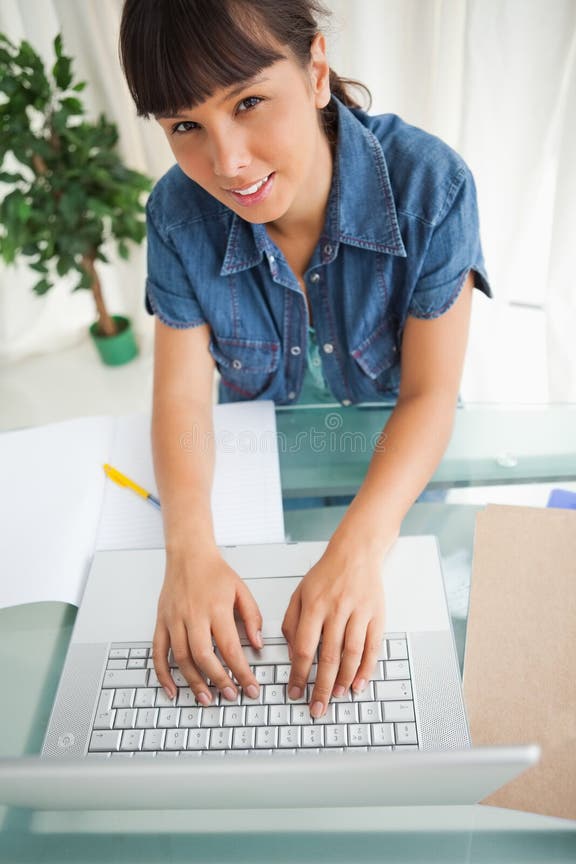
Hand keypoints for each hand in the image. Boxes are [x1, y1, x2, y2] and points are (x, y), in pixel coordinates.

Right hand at [153, 548, 262, 704]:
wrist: (188, 555)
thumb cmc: (215, 572)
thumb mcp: (241, 590)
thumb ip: (252, 617)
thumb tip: (257, 644)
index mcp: (216, 608)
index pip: (230, 647)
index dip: (241, 672)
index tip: (250, 687)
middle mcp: (193, 615)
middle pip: (204, 656)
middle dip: (218, 681)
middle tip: (230, 696)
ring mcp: (174, 620)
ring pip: (181, 658)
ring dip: (194, 682)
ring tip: (206, 698)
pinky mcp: (161, 622)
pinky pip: (158, 652)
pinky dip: (163, 674)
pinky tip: (172, 689)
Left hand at [281, 541, 386, 717]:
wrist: (357, 552)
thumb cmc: (326, 574)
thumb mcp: (299, 593)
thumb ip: (291, 621)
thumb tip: (290, 651)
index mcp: (314, 606)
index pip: (303, 648)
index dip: (297, 674)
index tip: (294, 691)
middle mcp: (336, 610)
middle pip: (327, 657)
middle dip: (320, 687)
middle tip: (316, 708)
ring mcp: (358, 614)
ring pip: (350, 655)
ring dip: (342, 680)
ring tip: (335, 697)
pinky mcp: (376, 616)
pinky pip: (372, 648)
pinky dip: (366, 669)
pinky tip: (358, 683)